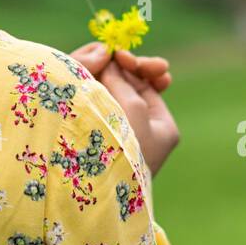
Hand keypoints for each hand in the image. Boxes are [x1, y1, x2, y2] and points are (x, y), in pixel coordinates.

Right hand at [69, 45, 178, 174]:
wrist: (101, 190)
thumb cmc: (125, 148)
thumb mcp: (132, 107)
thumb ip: (122, 81)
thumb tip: (109, 61)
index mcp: (163, 127)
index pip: (149, 86)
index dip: (136, 67)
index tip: (120, 55)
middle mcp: (145, 132)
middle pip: (132, 91)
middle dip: (119, 73)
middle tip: (107, 57)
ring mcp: (121, 138)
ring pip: (112, 99)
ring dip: (103, 82)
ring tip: (92, 69)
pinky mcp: (98, 142)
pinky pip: (97, 111)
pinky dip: (91, 96)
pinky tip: (82, 85)